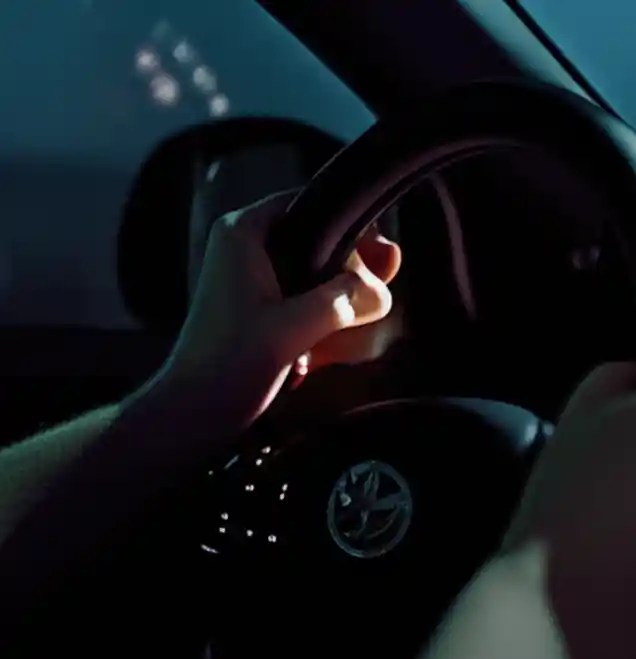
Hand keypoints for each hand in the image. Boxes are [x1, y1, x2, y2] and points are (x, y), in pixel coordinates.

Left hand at [155, 192, 401, 436]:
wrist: (191, 414)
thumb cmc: (228, 366)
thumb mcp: (293, 328)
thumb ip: (343, 302)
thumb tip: (380, 292)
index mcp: (243, 233)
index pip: (311, 204)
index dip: (351, 228)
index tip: (380, 260)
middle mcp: (243, 246)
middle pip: (318, 239)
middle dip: (350, 271)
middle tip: (373, 299)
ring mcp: (248, 278)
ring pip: (314, 272)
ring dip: (338, 299)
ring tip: (353, 326)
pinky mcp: (255, 307)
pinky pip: (303, 298)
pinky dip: (321, 317)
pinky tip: (327, 347)